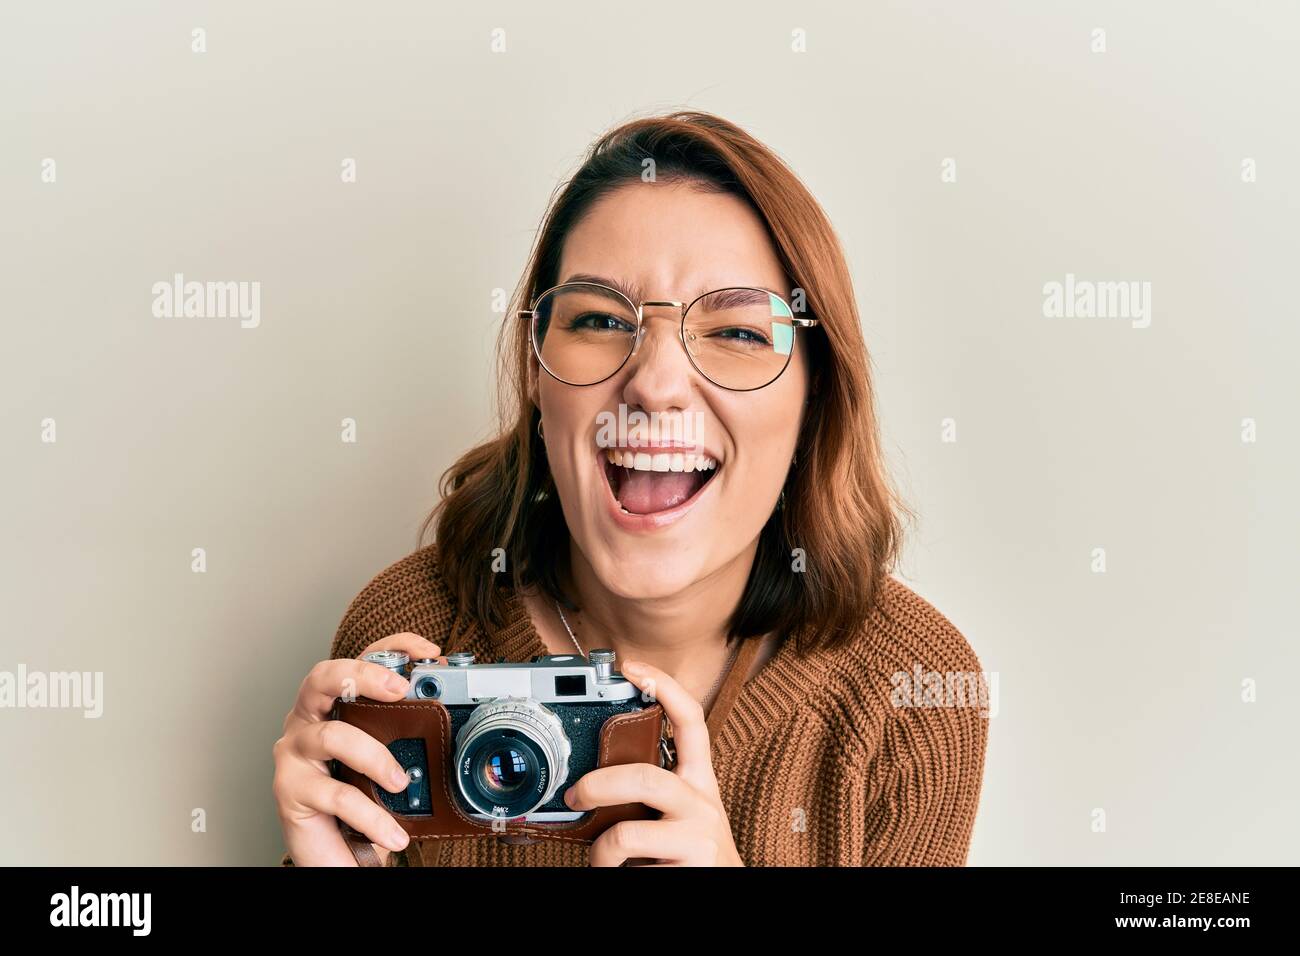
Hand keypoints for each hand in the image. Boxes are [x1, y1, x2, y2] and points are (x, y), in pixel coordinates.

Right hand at [272, 632, 441, 865]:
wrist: (335, 854)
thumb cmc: (362, 799)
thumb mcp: (389, 761)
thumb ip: (408, 737)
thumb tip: (455, 718)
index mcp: (334, 704)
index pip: (358, 659)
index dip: (392, 648)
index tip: (428, 653)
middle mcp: (307, 719)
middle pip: (324, 678)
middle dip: (365, 675)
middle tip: (401, 690)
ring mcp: (294, 752)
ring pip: (332, 736)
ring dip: (374, 757)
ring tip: (401, 781)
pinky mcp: (289, 789)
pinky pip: (335, 794)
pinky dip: (371, 815)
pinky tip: (393, 833)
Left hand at [565, 659, 744, 865]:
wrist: (725, 893)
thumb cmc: (688, 857)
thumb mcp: (673, 818)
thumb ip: (645, 798)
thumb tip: (590, 788)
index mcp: (698, 781)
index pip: (690, 721)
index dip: (665, 687)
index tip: (633, 667)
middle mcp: (702, 801)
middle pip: (646, 776)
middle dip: (599, 785)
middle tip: (575, 798)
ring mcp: (699, 833)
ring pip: (629, 827)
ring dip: (600, 843)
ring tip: (599, 855)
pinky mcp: (693, 861)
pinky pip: (628, 855)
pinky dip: (607, 866)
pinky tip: (616, 871)